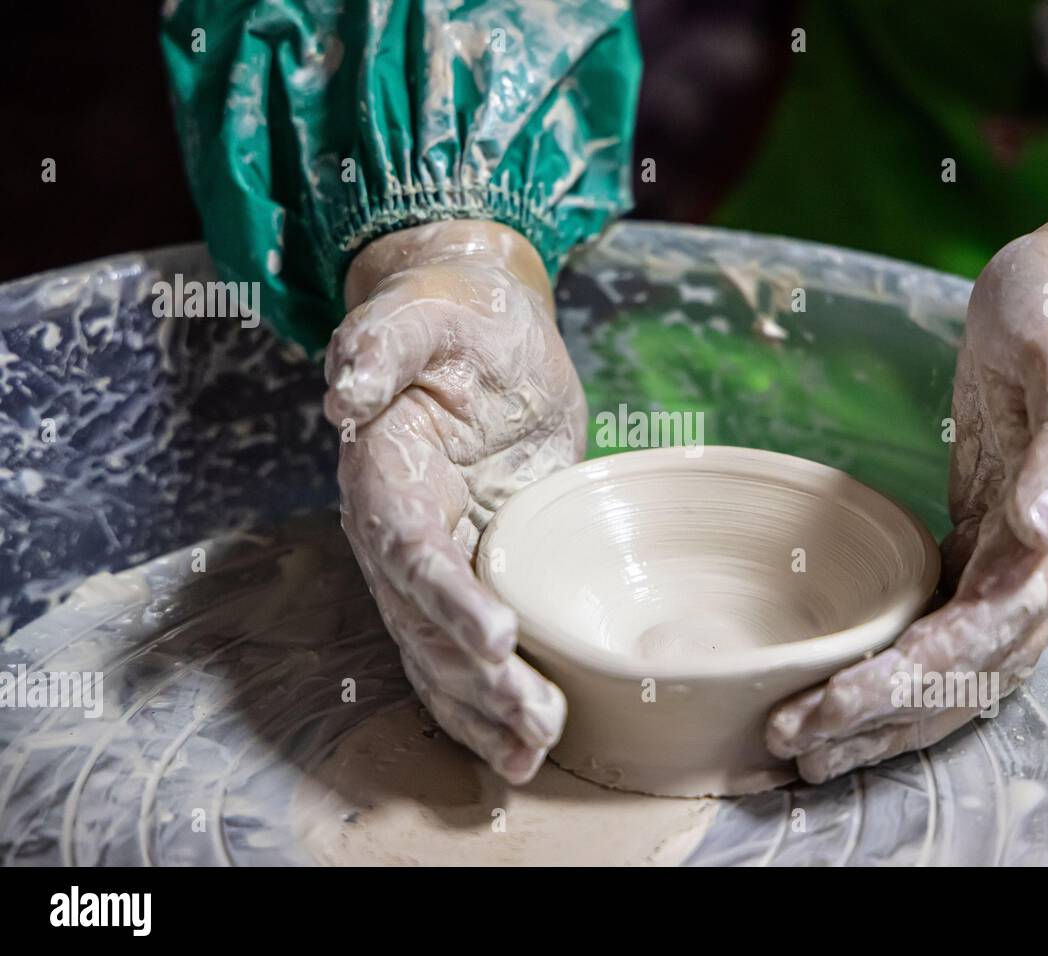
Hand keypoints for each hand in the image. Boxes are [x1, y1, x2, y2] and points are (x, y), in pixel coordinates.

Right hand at [325, 220, 585, 783]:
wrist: (483, 333)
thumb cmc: (455, 318)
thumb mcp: (424, 310)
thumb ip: (382, 342)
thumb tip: (344, 392)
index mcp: (383, 472)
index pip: (407, 547)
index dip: (446, 596)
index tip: (496, 636)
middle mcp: (398, 531)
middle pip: (424, 621)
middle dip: (475, 675)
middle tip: (535, 714)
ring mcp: (434, 560)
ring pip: (440, 653)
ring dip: (482, 705)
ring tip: (533, 748)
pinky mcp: (476, 572)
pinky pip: (466, 649)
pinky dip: (490, 698)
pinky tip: (525, 743)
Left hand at [767, 197, 1047, 781]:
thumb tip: (1044, 524)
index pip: (985, 636)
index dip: (910, 679)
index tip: (834, 704)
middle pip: (965, 675)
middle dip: (880, 717)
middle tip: (793, 743)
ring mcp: (1022, 559)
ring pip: (957, 666)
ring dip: (888, 711)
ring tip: (812, 744)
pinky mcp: (991, 538)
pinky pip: (947, 623)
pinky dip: (901, 665)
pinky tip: (855, 684)